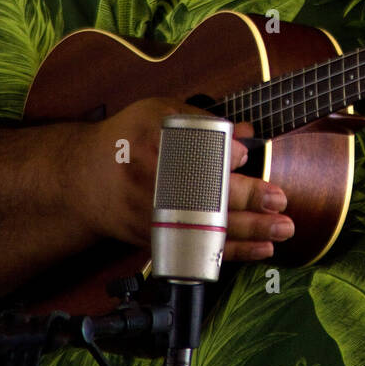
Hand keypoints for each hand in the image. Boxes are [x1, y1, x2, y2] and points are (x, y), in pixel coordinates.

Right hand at [80, 98, 293, 255]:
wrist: (83, 179)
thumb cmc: (125, 140)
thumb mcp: (156, 114)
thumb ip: (200, 121)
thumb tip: (245, 134)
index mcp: (150, 144)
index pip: (192, 150)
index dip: (222, 153)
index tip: (244, 153)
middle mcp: (151, 183)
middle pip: (204, 194)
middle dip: (247, 198)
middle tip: (278, 198)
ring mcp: (153, 216)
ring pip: (206, 228)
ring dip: (250, 231)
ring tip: (282, 228)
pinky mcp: (157, 239)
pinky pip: (199, 248)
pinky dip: (233, 251)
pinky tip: (261, 247)